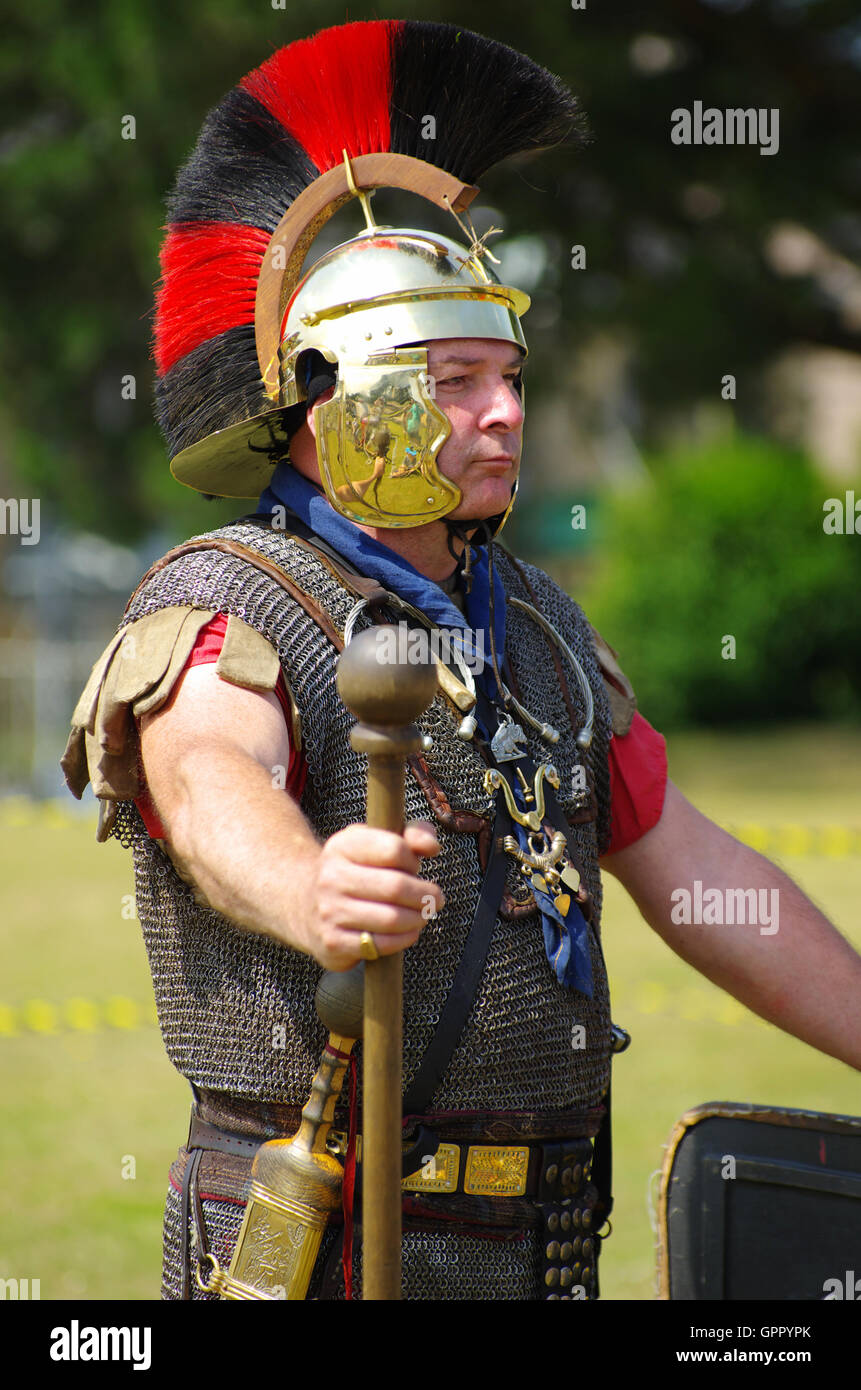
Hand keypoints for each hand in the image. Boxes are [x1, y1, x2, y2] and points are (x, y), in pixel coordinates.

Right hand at [297, 820, 444, 970]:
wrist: (303, 904)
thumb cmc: (354, 871)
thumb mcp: (375, 841)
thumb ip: (412, 834)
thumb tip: (431, 847)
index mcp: (343, 845)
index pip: (394, 849)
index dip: (413, 860)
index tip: (415, 867)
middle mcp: (331, 877)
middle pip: (396, 887)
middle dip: (425, 895)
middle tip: (435, 899)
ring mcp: (329, 911)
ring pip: (392, 919)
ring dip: (418, 919)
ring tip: (422, 915)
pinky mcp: (333, 943)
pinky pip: (381, 945)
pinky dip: (404, 940)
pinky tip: (407, 932)